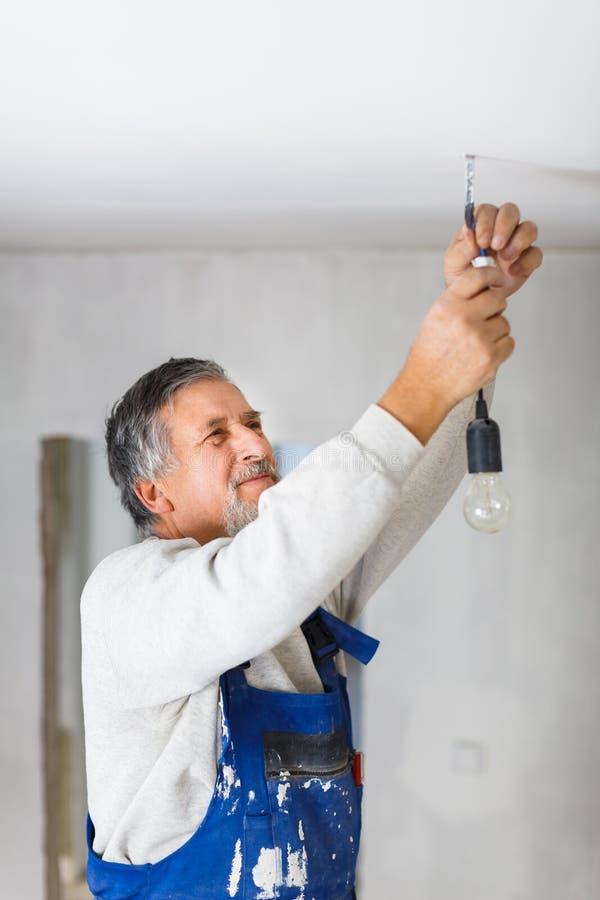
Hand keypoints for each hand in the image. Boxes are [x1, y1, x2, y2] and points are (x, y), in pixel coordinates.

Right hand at [400, 265, 514, 412]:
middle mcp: (463, 319)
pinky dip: (500, 348)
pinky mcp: (491, 357)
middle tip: (483, 319)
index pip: (478, 276)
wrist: (427, 386)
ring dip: (495, 331)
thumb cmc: (430, 354)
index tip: (498, 279)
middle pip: (498, 299)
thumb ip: (458, 299)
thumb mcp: (435, 318)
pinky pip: (509, 342)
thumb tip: (484, 286)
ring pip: (504, 323)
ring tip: (476, 342)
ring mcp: (479, 339)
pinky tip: (482, 353)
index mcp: (447, 306)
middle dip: (494, 308)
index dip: (492, 275)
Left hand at [443, 202, 542, 295]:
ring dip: (519, 240)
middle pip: (511, 211)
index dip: (486, 222)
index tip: (481, 241)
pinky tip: (512, 271)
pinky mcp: (527, 259)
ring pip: (529, 228)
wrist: (470, 296)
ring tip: (505, 257)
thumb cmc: (461, 274)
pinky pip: (536, 253)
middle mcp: (501, 228)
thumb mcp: (454, 262)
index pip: (487, 211)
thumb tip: (468, 230)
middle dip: (504, 226)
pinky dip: (527, 262)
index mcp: (481, 224)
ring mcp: (516, 242)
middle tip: (495, 246)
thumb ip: (462, 247)